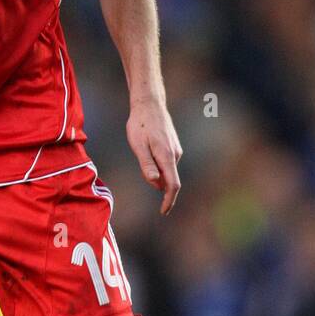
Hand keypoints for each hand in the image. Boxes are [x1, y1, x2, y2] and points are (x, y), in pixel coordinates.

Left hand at [126, 97, 182, 214]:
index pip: (173, 184)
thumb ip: (147, 165)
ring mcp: (175, 149)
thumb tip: (155, 183)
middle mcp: (175, 154)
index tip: (163, 212)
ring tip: (142, 153)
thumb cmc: (140, 124)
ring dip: (156, 173)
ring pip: (166, 170)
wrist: (149, 103)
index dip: (169, 200)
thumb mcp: (138, 146)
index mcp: (167, 156)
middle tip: (144, 172)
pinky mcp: (173, 145)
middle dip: (158, 185)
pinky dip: (158, 165)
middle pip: (169, 179)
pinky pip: (166, 162)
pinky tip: (148, 152)